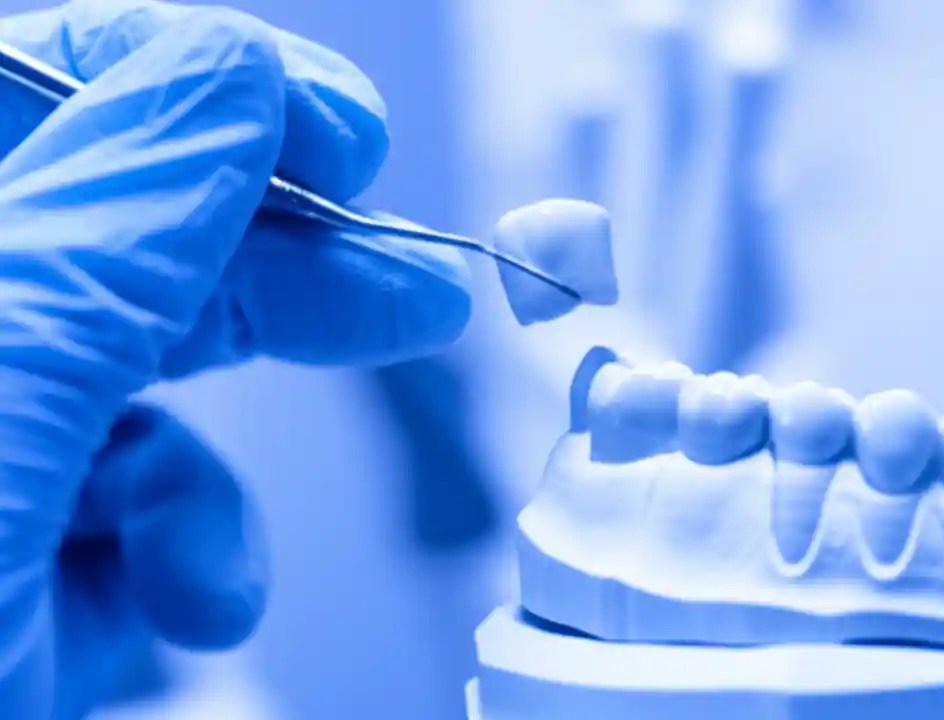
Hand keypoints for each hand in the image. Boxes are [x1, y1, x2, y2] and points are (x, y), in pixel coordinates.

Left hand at [0, 0, 471, 715]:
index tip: (335, 128)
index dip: (200, 79)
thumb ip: (117, 221)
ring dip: (197, 501)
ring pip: (130, 406)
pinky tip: (138, 639)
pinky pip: (111, 527)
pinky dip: (154, 583)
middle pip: (115, 240)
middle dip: (273, 277)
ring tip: (203, 588)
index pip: (33, 80)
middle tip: (408, 290)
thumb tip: (233, 79)